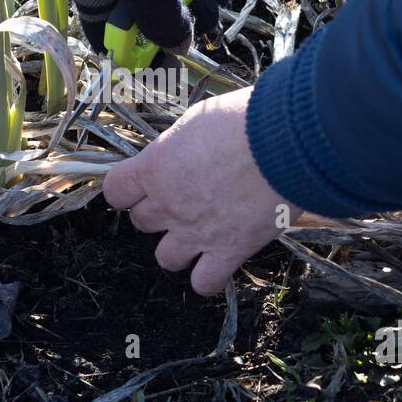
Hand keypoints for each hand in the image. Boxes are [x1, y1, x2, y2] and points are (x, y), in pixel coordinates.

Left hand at [103, 87, 299, 294]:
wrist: (285, 140)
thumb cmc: (243, 119)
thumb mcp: (196, 121)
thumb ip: (178, 148)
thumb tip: (178, 156)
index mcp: (154, 168)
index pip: (116, 190)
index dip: (128, 189)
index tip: (143, 184)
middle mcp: (168, 204)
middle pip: (142, 222)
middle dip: (159, 212)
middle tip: (185, 198)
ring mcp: (196, 232)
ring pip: (166, 258)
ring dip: (178, 247)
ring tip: (200, 231)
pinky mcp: (229, 250)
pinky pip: (204, 282)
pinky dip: (207, 276)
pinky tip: (218, 260)